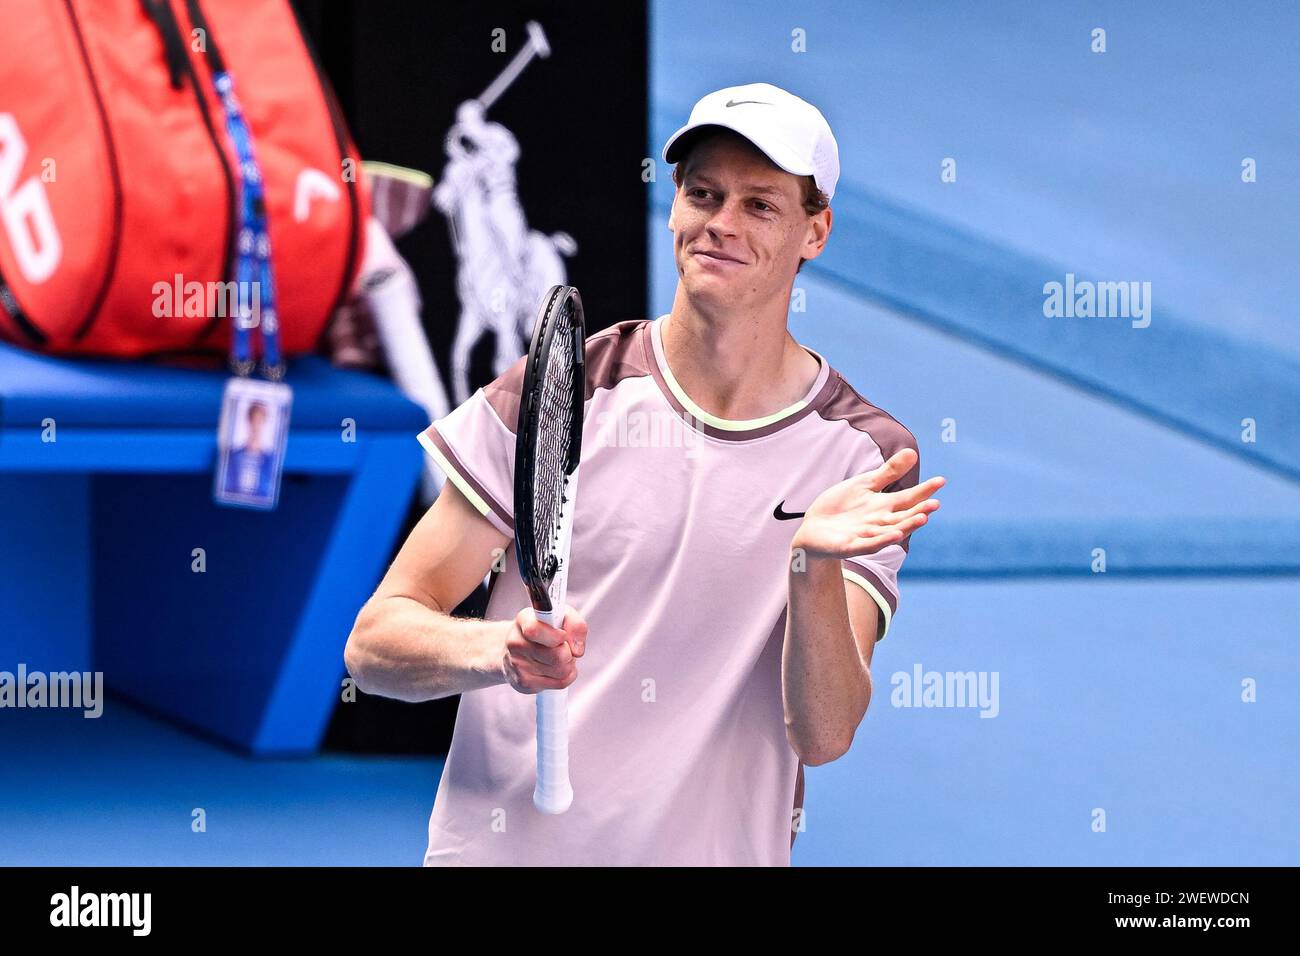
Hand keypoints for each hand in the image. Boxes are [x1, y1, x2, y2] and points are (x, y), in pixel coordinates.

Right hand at [502, 605, 587, 693]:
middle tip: (565, 647)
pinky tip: (555, 669)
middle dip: (569, 653)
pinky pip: (560, 683)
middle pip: (558, 655)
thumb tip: (577, 650)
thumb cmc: (546, 629)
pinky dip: (565, 676)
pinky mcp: (524, 683)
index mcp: (524, 620)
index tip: (564, 636)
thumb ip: (575, 625)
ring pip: (562, 671)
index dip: (557, 636)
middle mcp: (516, 642)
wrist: (518, 649)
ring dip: (568, 665)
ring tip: (559, 657)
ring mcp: (518, 665)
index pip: (534, 630)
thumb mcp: (563, 616)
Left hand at [792, 448, 944, 559]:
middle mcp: (879, 522)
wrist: (813, 529)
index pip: (908, 498)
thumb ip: (888, 472)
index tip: (941, 480)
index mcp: (884, 506)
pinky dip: (882, 540)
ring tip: (923, 518)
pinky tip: (895, 534)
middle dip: (919, 511)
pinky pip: (869, 544)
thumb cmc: (841, 507)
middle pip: (903, 516)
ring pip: (890, 531)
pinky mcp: (850, 546)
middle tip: (936, 504)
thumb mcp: (864, 485)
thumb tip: (913, 452)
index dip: (924, 490)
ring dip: (906, 526)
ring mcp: (866, 535)